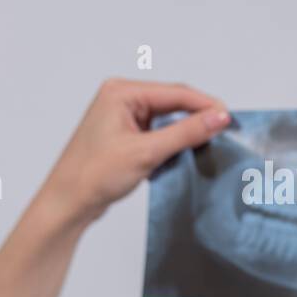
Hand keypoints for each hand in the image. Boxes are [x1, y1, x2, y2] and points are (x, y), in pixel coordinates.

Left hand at [44, 78, 229, 227]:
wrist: (67, 203)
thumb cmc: (91, 175)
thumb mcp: (146, 152)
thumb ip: (185, 133)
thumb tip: (218, 118)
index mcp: (121, 92)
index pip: (175, 93)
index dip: (205, 105)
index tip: (229, 119)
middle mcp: (121, 99)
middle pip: (172, 103)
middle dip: (197, 117)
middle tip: (224, 132)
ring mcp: (122, 117)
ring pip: (167, 119)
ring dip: (185, 132)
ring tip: (207, 143)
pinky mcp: (125, 136)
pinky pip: (158, 132)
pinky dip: (172, 143)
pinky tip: (184, 154)